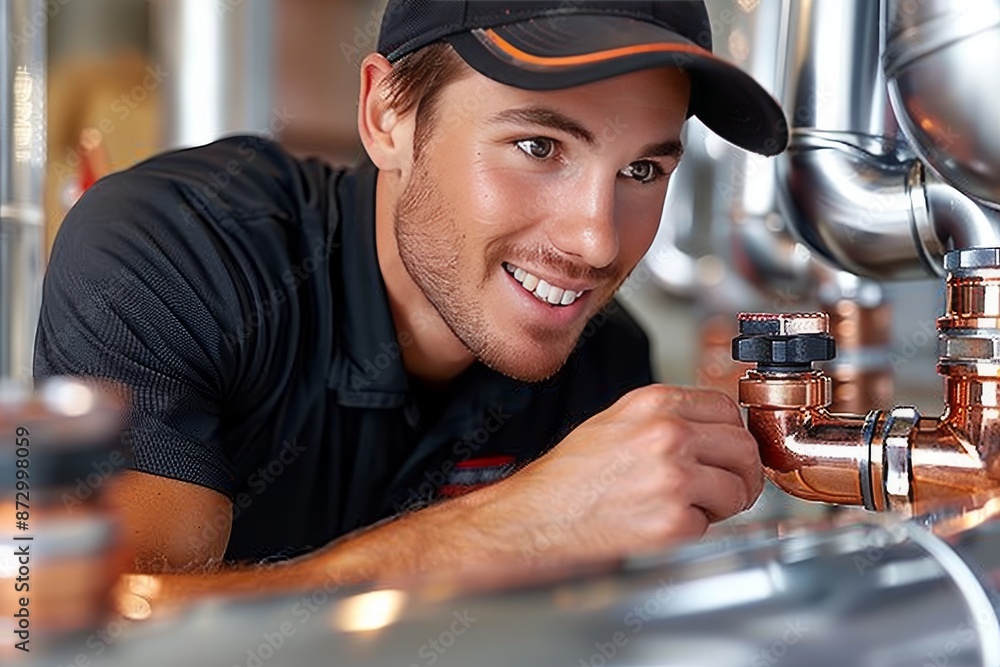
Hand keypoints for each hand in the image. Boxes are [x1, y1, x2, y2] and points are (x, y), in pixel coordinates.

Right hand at [499, 384, 763, 560]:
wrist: (539, 515)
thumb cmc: (570, 475)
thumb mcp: (617, 420)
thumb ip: (667, 417)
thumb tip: (714, 430)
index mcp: (653, 403)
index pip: (727, 408)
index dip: (733, 434)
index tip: (730, 451)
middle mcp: (667, 434)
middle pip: (744, 446)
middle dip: (743, 472)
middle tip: (731, 487)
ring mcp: (673, 478)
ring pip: (738, 487)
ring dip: (726, 503)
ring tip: (696, 507)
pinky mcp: (672, 521)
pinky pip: (711, 525)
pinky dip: (695, 530)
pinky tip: (665, 523)